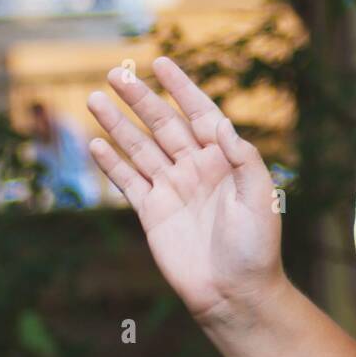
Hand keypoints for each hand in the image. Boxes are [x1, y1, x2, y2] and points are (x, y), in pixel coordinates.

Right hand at [86, 57, 284, 323]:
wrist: (235, 293)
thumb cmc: (256, 246)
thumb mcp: (260, 198)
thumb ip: (243, 159)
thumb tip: (223, 124)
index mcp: (225, 159)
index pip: (200, 113)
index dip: (181, 88)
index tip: (160, 63)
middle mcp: (196, 168)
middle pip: (163, 124)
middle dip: (140, 99)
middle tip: (116, 73)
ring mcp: (172, 188)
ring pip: (140, 148)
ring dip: (118, 124)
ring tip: (95, 98)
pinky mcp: (153, 213)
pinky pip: (129, 181)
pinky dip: (112, 163)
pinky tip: (96, 143)